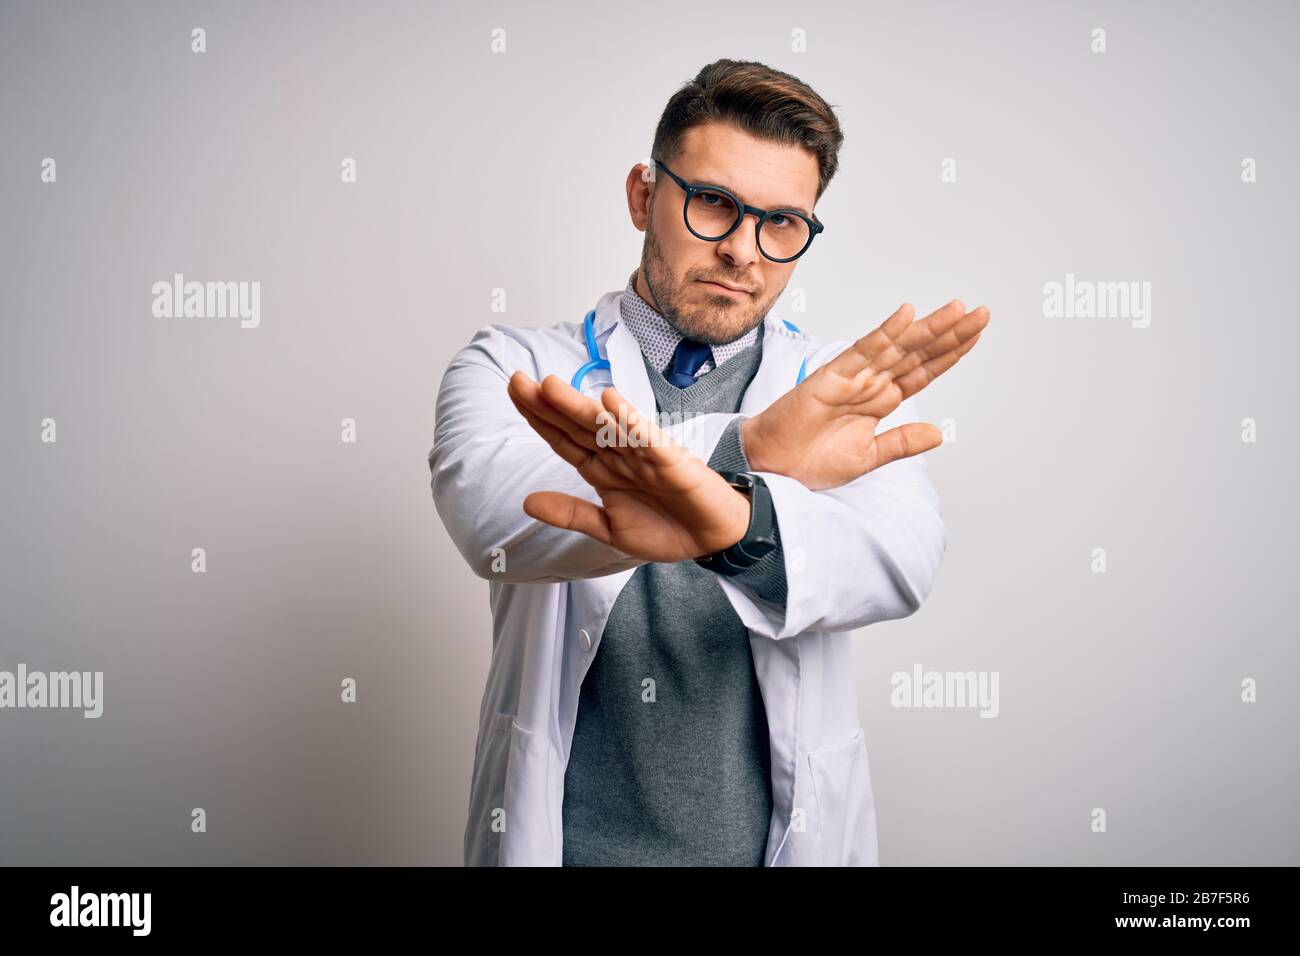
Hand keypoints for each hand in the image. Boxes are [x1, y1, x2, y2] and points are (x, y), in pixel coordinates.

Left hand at [507, 372, 750, 562]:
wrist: (712, 539)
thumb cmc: (665, 529)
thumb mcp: (609, 528)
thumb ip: (570, 514)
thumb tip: (526, 502)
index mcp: (601, 469)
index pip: (563, 438)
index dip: (538, 417)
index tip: (514, 392)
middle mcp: (618, 455)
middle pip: (577, 425)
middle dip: (547, 403)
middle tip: (516, 380)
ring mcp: (643, 453)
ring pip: (604, 426)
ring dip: (578, 406)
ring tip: (549, 386)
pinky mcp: (670, 458)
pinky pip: (645, 437)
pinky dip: (628, 419)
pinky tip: (610, 401)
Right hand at [742, 300, 988, 489]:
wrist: (773, 468)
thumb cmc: (809, 461)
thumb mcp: (867, 459)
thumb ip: (901, 443)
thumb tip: (939, 433)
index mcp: (881, 401)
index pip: (923, 371)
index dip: (950, 353)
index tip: (975, 335)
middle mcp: (871, 383)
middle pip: (919, 353)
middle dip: (951, 333)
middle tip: (981, 313)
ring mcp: (854, 377)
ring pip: (899, 347)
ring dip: (928, 327)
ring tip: (959, 310)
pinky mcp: (833, 376)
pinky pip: (864, 350)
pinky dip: (885, 332)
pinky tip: (906, 315)